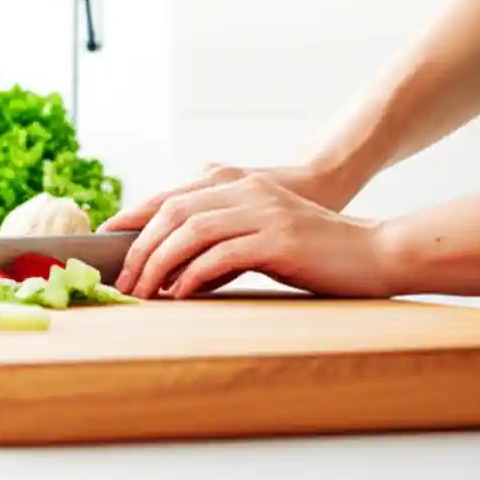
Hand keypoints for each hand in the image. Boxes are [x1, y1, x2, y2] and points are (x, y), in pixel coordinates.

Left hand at [101, 165, 394, 299]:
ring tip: (142, 292)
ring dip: (158, 264)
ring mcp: (262, 211)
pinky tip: (180, 295)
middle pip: (172, 211)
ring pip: (190, 231)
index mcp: (237, 184)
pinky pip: (221, 255)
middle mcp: (245, 191)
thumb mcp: (260, 238)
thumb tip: (175, 274)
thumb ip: (221, 244)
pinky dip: (193, 276)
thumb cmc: (315, 252)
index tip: (104, 240)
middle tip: (121, 280)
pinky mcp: (278, 238)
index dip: (133, 216)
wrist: (375, 253)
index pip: (171, 196)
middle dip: (139, 247)